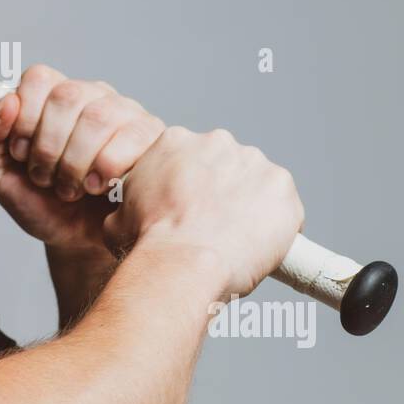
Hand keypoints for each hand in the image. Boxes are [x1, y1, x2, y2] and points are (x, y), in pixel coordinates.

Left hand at [0, 64, 166, 255]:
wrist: (78, 240)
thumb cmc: (39, 202)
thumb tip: (4, 103)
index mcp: (51, 94)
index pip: (39, 78)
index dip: (24, 119)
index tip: (20, 153)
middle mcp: (90, 95)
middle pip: (67, 96)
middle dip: (48, 148)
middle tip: (45, 177)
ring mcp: (124, 112)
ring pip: (99, 117)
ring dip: (75, 163)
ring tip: (70, 187)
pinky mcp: (151, 136)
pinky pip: (131, 138)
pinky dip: (105, 170)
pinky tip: (98, 187)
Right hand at [103, 125, 305, 298]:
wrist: (183, 262)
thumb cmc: (150, 245)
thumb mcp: (120, 219)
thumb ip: (131, 207)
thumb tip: (126, 219)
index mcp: (175, 141)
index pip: (191, 159)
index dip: (190, 187)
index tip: (190, 209)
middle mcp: (217, 141)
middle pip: (226, 166)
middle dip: (222, 192)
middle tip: (212, 226)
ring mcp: (254, 162)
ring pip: (257, 184)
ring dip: (250, 206)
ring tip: (235, 241)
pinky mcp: (282, 187)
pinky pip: (284, 208)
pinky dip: (277, 226)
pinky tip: (259, 247)